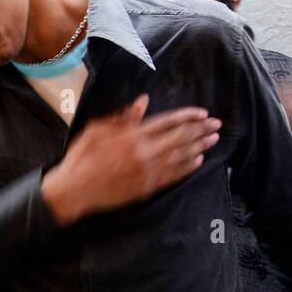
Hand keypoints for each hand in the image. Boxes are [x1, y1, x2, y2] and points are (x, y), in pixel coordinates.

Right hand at [41, 94, 220, 225]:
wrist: (74, 190)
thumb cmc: (82, 157)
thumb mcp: (96, 130)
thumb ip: (123, 117)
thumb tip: (143, 101)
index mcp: (132, 135)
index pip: (168, 122)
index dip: (187, 116)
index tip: (202, 113)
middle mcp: (144, 152)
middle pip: (180, 138)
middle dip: (200, 130)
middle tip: (217, 124)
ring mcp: (148, 171)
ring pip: (181, 156)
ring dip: (200, 146)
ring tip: (214, 139)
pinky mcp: (147, 187)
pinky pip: (174, 176)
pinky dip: (188, 167)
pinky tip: (199, 160)